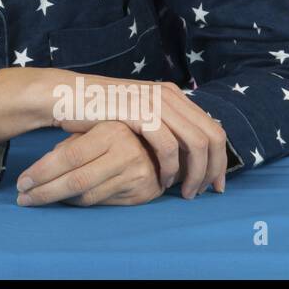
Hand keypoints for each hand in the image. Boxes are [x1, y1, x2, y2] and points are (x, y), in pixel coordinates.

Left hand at [16, 122, 165, 206]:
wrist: (166, 147)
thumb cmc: (121, 134)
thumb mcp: (97, 129)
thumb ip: (72, 144)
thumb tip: (40, 167)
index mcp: (111, 131)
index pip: (68, 157)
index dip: (42, 172)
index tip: (22, 182)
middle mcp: (126, 153)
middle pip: (75, 181)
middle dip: (44, 192)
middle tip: (23, 198)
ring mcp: (136, 176)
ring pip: (87, 196)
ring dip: (58, 199)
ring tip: (37, 198)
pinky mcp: (140, 194)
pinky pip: (101, 203)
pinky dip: (78, 203)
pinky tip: (64, 200)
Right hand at [25, 68, 227, 198]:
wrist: (68, 96)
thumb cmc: (100, 111)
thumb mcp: (139, 114)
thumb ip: (164, 125)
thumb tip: (190, 153)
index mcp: (174, 95)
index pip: (213, 128)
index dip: (220, 160)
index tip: (216, 184)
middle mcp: (170, 95)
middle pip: (212, 136)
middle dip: (213, 170)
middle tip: (205, 193)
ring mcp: (156, 102)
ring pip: (196, 143)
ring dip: (194, 173)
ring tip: (185, 193)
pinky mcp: (140, 113)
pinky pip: (168, 146)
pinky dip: (170, 168)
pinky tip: (162, 181)